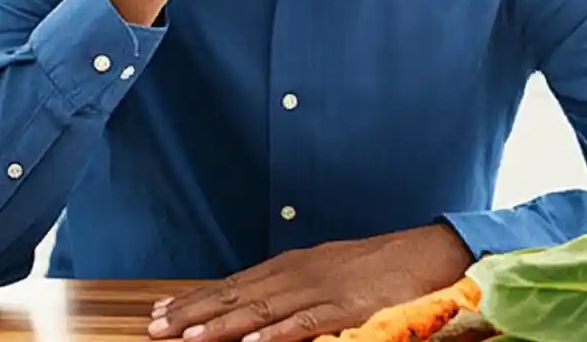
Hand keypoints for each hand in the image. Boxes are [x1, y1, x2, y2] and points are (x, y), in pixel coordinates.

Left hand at [146, 224, 474, 341]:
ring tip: (189, 338)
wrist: (429, 252)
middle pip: (239, 294)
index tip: (164, 312)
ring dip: (223, 324)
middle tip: (156, 327)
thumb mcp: (332, 268)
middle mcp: (302, 272)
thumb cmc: (382, 264)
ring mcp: (324, 289)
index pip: (236, 282)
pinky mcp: (348, 307)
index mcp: (296, 264)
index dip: (198, 298)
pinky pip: (308, 322)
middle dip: (195, 312)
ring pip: (264, 309)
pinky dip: (278, 333)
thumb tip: (261, 303)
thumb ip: (297, 285)